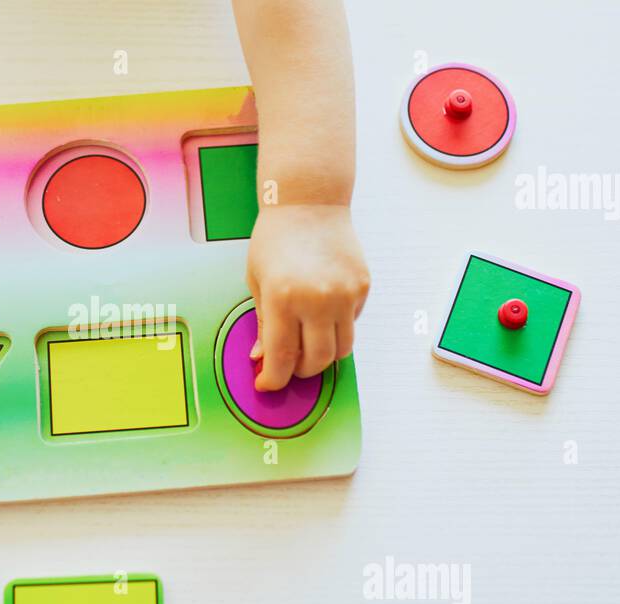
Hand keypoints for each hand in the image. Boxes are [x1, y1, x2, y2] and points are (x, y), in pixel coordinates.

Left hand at [246, 204, 368, 391]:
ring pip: (341, 348)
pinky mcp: (362, 286)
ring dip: (322, 356)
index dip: (274, 379)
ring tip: (307, 343)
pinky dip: (336, 327)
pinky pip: (352, 323)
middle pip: (318, 360)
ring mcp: (344, 294)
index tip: (267, 384)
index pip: (282, 357)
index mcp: (283, 298)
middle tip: (289, 366)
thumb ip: (263, 323)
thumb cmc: (276, 239)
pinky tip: (322, 310)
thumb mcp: (257, 281)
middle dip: (300, 371)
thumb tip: (263, 359)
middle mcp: (317, 299)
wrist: (310, 203)